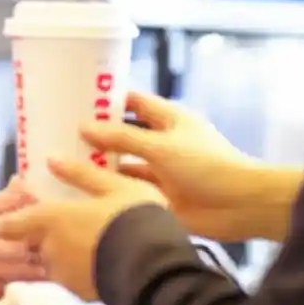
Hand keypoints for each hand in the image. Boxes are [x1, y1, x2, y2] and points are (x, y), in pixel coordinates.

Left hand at [0, 158, 166, 300]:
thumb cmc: (135, 217)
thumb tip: (51, 159)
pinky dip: (75, 270)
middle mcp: (50, 248)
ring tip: (81, 244)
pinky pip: (69, 278)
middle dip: (37, 237)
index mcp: (51, 218)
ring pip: (51, 262)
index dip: (7, 221)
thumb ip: (81, 174)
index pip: (15, 222)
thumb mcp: (113, 186)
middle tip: (57, 227)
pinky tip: (93, 261)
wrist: (155, 268)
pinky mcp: (81, 293)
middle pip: (33, 242)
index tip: (0, 221)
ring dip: (58, 254)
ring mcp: (64, 274)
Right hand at [81, 91, 284, 241]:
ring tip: (64, 159)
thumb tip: (84, 127)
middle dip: (98, 133)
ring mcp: (161, 170)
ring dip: (101, 162)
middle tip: (61, 131)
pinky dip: (110, 188)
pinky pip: (129, 188)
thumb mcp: (161, 146)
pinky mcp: (159, 195)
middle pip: (124, 133)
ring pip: (124, 162)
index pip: (133, 102)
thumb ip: (122, 138)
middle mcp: (162, 142)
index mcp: (168, 119)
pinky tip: (83, 189)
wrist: (242, 207)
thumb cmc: (208, 166)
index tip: (77, 98)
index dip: (108, 99)